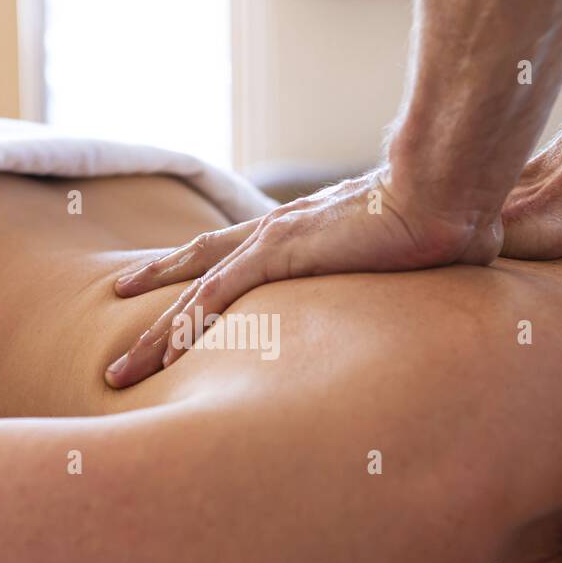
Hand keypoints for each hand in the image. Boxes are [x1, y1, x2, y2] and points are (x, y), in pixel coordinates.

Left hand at [104, 168, 503, 387]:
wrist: (445, 191)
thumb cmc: (439, 218)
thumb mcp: (403, 253)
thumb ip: (391, 272)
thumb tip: (419, 287)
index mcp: (298, 228)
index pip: (230, 250)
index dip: (191, 269)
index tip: (161, 285)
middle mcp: (273, 231)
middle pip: (194, 266)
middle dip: (153, 295)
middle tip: (117, 323)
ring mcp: (271, 241)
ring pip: (191, 294)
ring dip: (154, 337)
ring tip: (120, 372)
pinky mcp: (278, 254)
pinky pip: (215, 299)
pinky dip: (185, 329)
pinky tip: (163, 359)